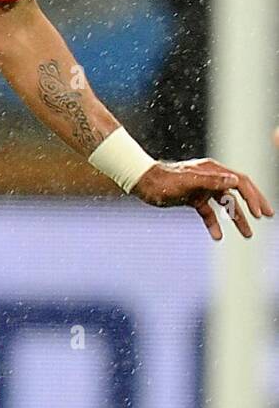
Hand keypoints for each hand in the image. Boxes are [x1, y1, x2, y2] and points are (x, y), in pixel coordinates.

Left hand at [132, 158, 274, 239]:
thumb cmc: (164, 180)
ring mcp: (202, 188)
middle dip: (253, 204)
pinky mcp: (193, 199)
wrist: (142, 183)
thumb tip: (235, 180)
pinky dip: (214, 224)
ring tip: (248, 235)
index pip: (240, 182)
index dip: (253, 196)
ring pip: (225, 204)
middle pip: (237, 191)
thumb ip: (212, 181)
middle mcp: (210, 178)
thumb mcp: (189, 181)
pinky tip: (218, 236)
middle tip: (266, 217)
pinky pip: (208, 212)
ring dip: (236, 219)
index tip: (260, 213)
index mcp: (212, 170)